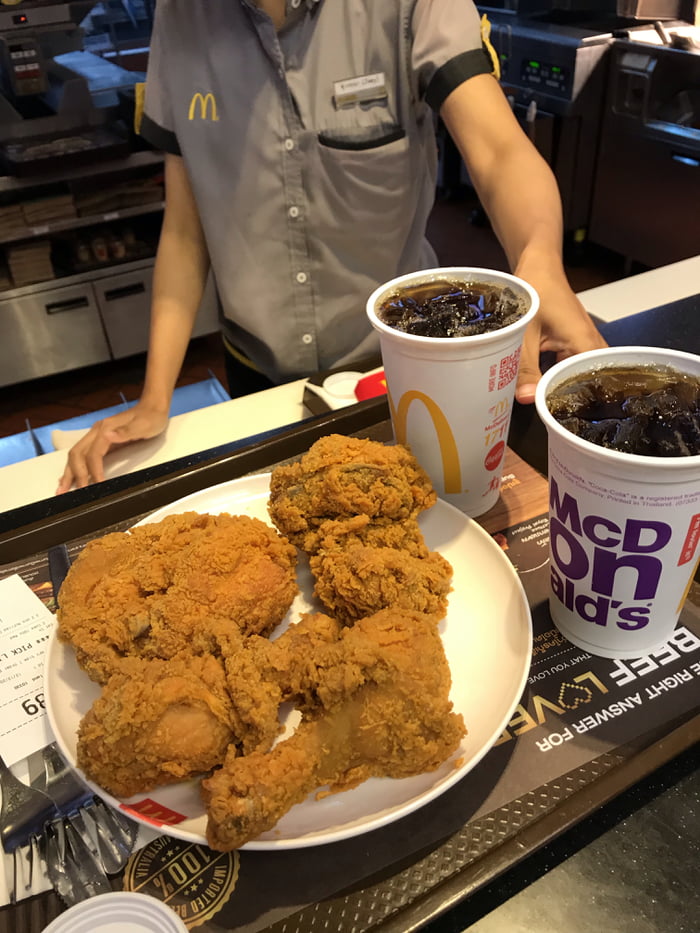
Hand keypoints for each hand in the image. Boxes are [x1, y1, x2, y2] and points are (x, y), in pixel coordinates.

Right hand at [56, 403, 168, 492]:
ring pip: (76, 455)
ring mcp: (96, 436)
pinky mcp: (100, 441)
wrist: (153, 407)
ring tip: (61, 489)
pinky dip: (74, 467)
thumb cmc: (150, 417)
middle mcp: (97, 432)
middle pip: (77, 454)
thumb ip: (125, 432)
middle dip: (74, 474)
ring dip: (68, 472)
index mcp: (105, 429)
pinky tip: (70, 477)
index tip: (97, 485)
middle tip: (74, 492)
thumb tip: (108, 436)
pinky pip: (82, 455)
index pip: (93, 454)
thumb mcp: (143, 425)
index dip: (93, 471)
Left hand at [514, 268, 606, 404]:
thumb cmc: (537, 289)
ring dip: (560, 388)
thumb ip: (523, 367)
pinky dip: (555, 376)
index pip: (589, 385)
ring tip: (546, 408)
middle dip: (568, 400)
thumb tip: (526, 398)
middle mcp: (591, 346)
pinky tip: (542, 388)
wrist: (539, 267)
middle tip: (550, 417)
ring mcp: (584, 345)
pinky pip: (569, 367)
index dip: (573, 402)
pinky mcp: (574, 345)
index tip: (555, 416)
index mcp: (586, 344)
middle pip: (586, 384)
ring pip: (575, 376)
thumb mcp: (525, 332)